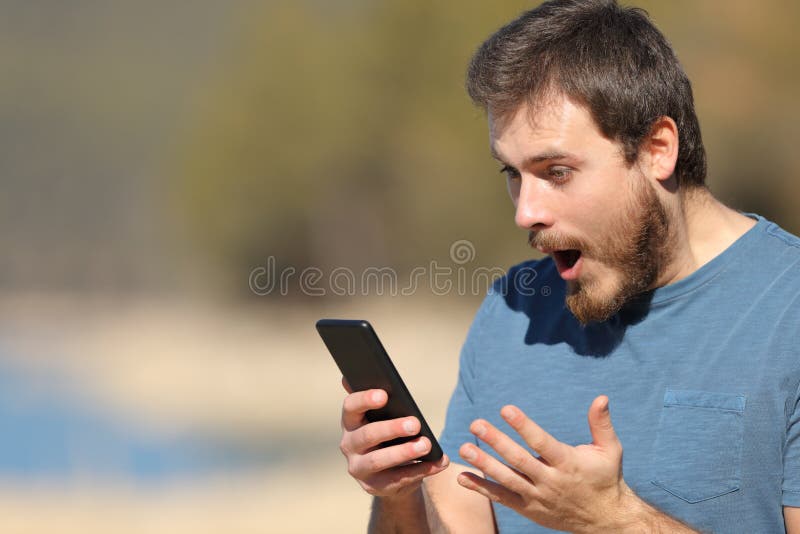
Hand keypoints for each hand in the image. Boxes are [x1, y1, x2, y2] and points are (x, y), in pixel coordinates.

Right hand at [339, 378, 448, 497]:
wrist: (388, 473)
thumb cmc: (386, 434)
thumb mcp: (380, 416)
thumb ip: (374, 399)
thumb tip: (352, 376)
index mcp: (350, 422)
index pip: (350, 408)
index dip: (365, 400)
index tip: (384, 395)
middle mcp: (349, 445)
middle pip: (367, 435)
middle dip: (392, 428)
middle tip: (416, 423)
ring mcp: (359, 468)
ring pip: (380, 460)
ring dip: (405, 452)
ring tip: (427, 444)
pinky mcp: (375, 487)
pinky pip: (399, 479)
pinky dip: (422, 470)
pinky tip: (439, 462)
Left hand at [456, 396, 637, 532]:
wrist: (605, 520)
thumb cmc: (606, 478)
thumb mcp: (610, 450)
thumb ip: (601, 424)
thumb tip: (601, 397)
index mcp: (568, 463)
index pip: (542, 443)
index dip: (523, 426)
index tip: (506, 409)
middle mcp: (551, 481)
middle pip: (519, 460)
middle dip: (496, 441)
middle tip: (475, 424)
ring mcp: (538, 497)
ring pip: (507, 479)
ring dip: (484, 464)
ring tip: (463, 449)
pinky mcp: (529, 509)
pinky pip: (502, 498)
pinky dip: (481, 488)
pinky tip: (462, 477)